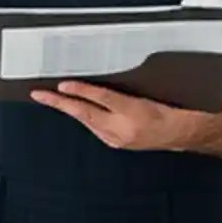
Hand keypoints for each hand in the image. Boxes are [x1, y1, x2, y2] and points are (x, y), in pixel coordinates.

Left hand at [31, 81, 214, 150]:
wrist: (182, 132)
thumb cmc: (169, 108)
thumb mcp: (147, 91)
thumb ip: (119, 88)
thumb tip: (93, 79)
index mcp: (134, 112)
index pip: (102, 98)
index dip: (81, 90)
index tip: (63, 84)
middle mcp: (124, 128)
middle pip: (86, 113)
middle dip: (60, 103)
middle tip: (39, 94)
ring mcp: (118, 138)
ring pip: (86, 121)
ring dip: (68, 109)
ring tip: (48, 98)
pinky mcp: (116, 142)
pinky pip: (94, 127)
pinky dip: (82, 117)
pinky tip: (73, 109)